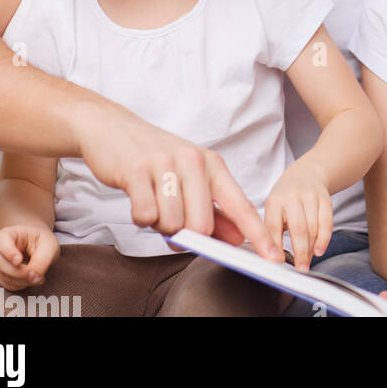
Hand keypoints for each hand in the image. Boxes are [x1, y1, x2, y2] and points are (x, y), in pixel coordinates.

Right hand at [0, 226, 60, 290]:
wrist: (39, 246)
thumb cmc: (42, 241)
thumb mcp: (49, 245)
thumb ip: (42, 260)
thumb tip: (33, 277)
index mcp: (8, 234)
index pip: (1, 240)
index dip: (9, 252)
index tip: (19, 261)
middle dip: (18, 273)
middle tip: (35, 275)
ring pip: (3, 276)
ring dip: (21, 281)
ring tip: (38, 277)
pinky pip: (6, 284)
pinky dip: (20, 285)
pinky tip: (31, 280)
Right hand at [75, 106, 273, 256]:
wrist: (112, 128)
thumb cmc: (155, 156)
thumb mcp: (191, 177)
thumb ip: (215, 210)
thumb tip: (237, 239)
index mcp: (212, 164)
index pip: (241, 205)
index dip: (258, 235)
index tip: (274, 259)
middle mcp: (193, 161)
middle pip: (202, 225)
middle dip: (185, 234)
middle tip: (172, 216)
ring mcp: (165, 164)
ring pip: (172, 224)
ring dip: (159, 223)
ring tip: (153, 199)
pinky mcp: (136, 171)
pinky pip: (145, 216)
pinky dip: (140, 216)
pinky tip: (138, 196)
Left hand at [263, 170, 332, 271]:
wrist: (307, 173)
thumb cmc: (285, 198)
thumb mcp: (273, 208)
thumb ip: (272, 231)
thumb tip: (273, 259)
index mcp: (274, 201)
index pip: (273, 227)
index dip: (275, 246)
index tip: (277, 264)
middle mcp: (292, 196)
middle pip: (298, 228)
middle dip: (300, 251)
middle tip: (300, 269)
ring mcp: (310, 195)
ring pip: (313, 227)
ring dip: (311, 248)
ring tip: (307, 262)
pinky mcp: (324, 197)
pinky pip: (327, 221)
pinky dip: (324, 238)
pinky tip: (319, 250)